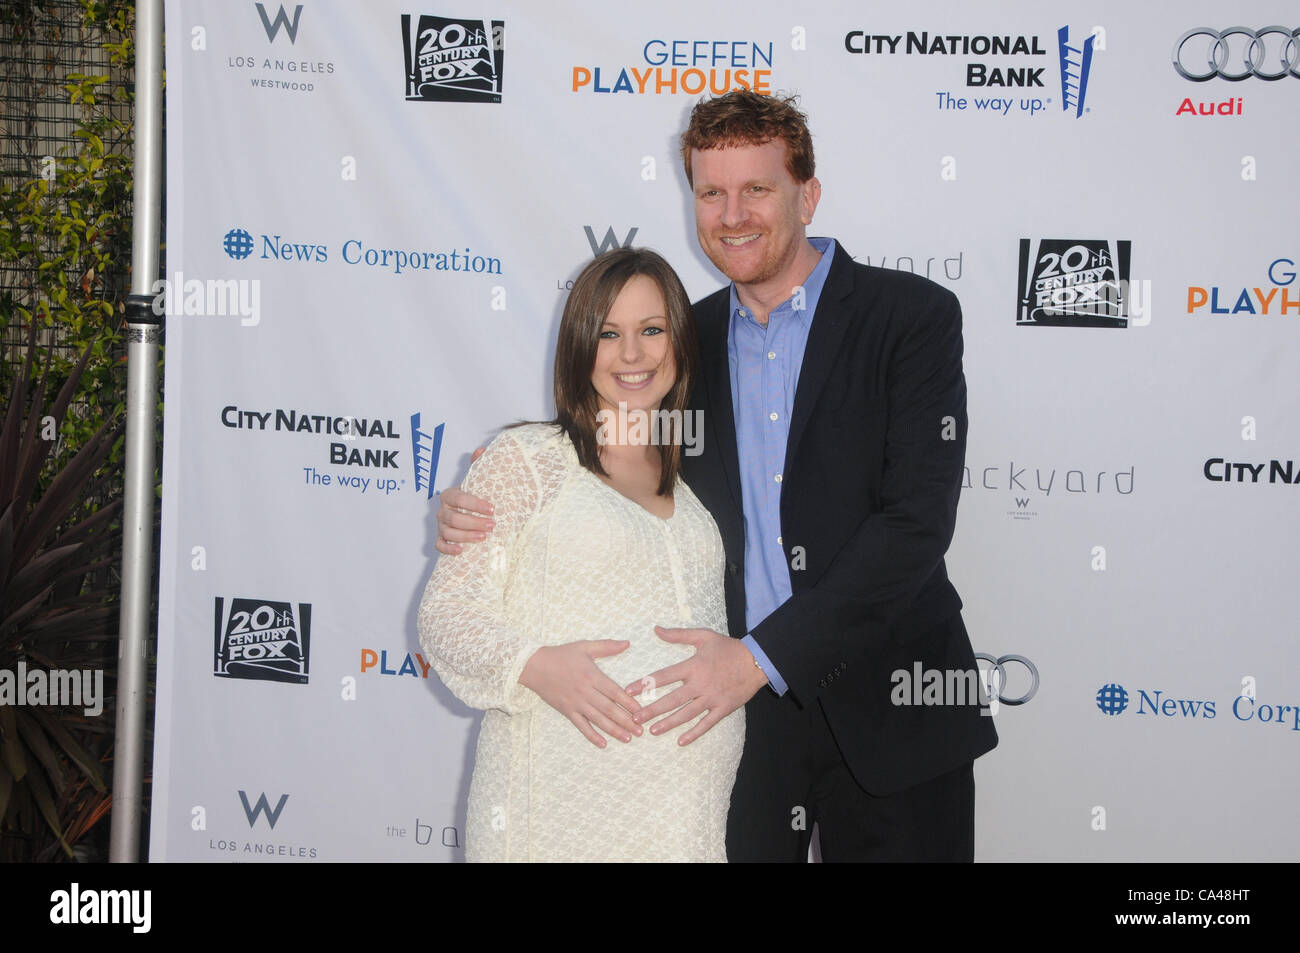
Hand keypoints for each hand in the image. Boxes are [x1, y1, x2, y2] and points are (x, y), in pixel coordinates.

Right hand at [435, 448, 492, 554]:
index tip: (492, 508)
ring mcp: (440, 526)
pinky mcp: (441, 539)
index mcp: (450, 495)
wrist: (469, 515)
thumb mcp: (477, 483)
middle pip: (454, 518)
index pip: (458, 498)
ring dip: (466, 536)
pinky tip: (461, 550)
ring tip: (484, 537)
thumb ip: (479, 466)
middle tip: (493, 525)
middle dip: (474, 522)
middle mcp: (443, 510)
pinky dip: (449, 549)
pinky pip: (440, 546)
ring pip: (448, 532)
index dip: (474, 504)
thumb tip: (481, 450)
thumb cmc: (474, 499)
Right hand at [520, 641, 643, 747]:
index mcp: (592, 676)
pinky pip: (581, 726)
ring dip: (614, 730)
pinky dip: (592, 736)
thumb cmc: (561, 655)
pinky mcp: (567, 711)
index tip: (640, 711)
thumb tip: (627, 643)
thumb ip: (607, 646)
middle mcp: (585, 691)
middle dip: (626, 721)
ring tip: (628, 738)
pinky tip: (603, 744)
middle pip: (609, 709)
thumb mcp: (585, 647)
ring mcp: (576, 703)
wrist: (534, 666)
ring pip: (598, 720)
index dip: (629, 702)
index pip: (615, 692)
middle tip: (640, 730)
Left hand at [625, 627, 767, 744]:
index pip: (663, 676)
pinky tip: (681, 741)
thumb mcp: (703, 636)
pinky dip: (694, 733)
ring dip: (668, 723)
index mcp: (693, 666)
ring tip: (652, 731)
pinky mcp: (723, 708)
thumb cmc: (728, 647)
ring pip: (686, 714)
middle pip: (672, 700)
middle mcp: (700, 684)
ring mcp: (712, 698)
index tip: (628, 691)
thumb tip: (656, 629)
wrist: (757, 661)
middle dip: (652, 710)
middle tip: (634, 719)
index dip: (645, 683)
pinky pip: (706, 724)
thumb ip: (678, 635)